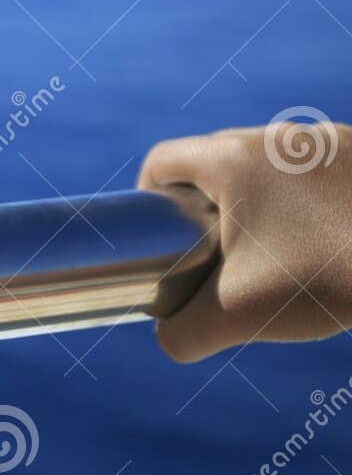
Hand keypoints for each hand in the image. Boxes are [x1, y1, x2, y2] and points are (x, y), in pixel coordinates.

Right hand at [137, 121, 351, 361]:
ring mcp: (327, 139)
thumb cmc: (324, 281)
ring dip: (254, 200)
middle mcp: (277, 137)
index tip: (161, 237)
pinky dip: (301, 200)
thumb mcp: (237, 317)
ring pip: (266, 164)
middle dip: (201, 203)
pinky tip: (317, 240)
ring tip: (270, 250)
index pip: (161, 161)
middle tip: (211, 251)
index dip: (146, 198)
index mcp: (233, 160)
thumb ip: (183, 334)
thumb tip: (168, 336)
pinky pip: (311, 169)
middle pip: (213, 159)